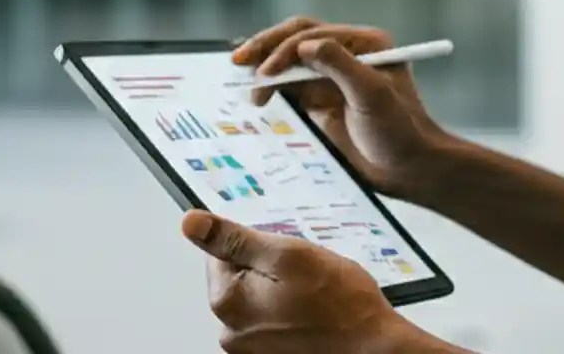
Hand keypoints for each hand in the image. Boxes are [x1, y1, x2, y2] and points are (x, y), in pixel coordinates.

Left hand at [183, 211, 448, 353]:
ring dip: (284, 289)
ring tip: (316, 293)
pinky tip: (316, 311)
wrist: (373, 349)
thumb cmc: (341, 305)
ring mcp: (251, 348)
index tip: (288, 253)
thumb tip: (190, 223)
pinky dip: (292, 311)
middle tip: (308, 272)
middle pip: (241, 276)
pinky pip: (274, 320)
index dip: (260, 243)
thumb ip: (235, 239)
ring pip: (260, 297)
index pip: (224, 250)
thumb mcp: (289, 255)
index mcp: (228, 301)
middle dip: (272, 267)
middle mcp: (231, 331)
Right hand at [232, 18, 457, 199]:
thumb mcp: (373, 94)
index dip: (284, 50)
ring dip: (265, 71)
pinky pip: (289, 89)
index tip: (266, 74)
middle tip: (238, 62)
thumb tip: (305, 45)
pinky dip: (271, 90)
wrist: (410, 170)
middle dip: (265, 49)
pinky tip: (256, 99)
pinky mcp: (321, 103)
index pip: (312, 35)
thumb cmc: (401, 131)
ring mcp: (332, 79)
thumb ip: (340, 65)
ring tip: (250, 93)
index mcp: (364, 44)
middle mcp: (347, 55)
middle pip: (295, 40)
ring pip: (288, 64)